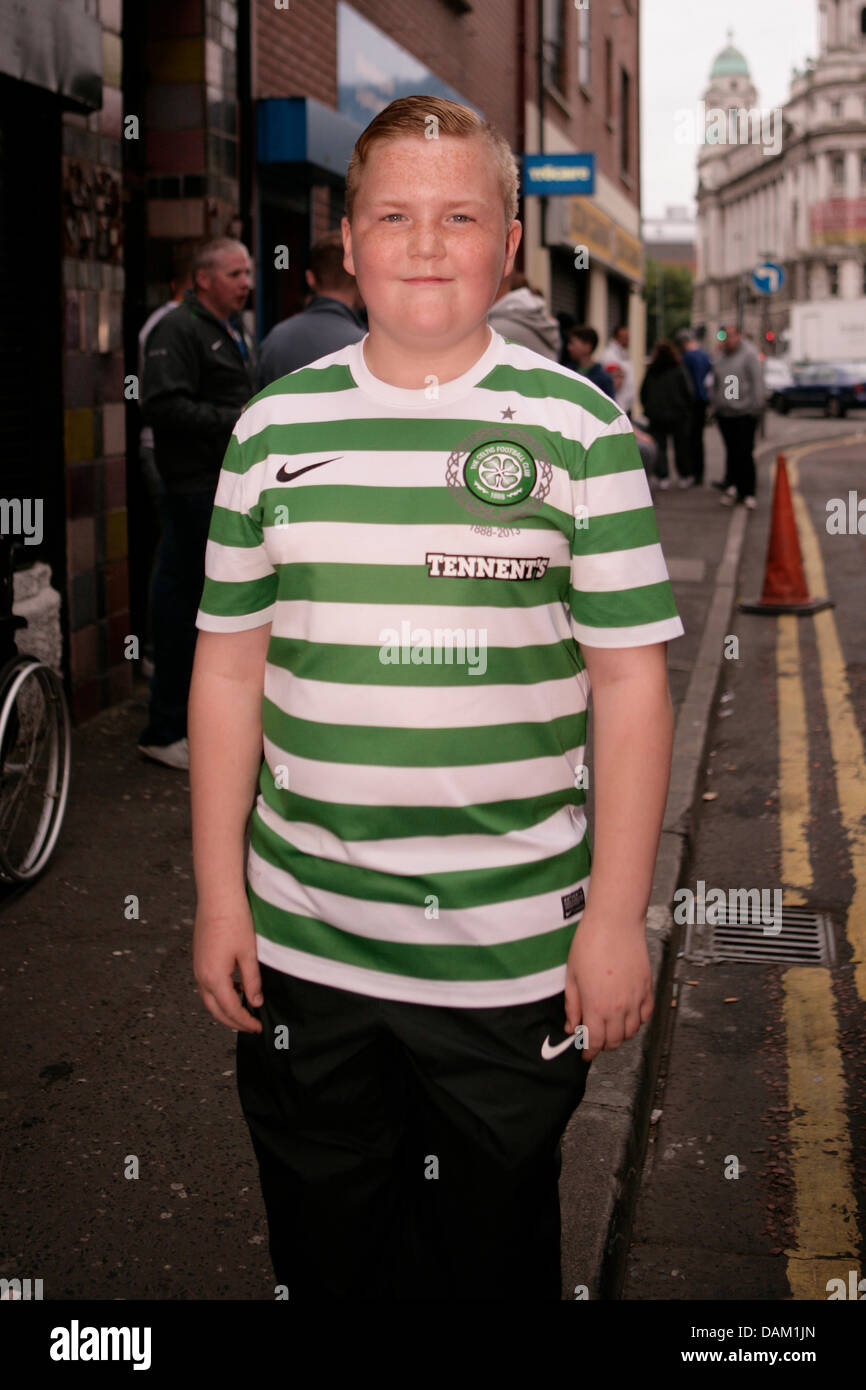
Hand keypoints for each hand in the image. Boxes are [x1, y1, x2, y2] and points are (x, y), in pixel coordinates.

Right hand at [193, 900, 263, 1032]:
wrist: (217, 898)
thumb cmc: (234, 921)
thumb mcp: (249, 954)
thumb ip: (252, 981)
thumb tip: (255, 1002)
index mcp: (214, 978)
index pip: (231, 1010)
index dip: (245, 1021)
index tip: (258, 1027)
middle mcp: (201, 976)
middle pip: (216, 1010)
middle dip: (233, 1022)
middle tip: (250, 1026)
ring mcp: (198, 968)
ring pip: (209, 999)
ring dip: (225, 1009)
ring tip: (244, 1010)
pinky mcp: (199, 959)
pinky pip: (207, 986)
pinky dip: (220, 995)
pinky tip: (235, 989)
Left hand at [564, 911, 652, 1060]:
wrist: (615, 922)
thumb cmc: (590, 943)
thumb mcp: (572, 976)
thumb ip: (572, 1005)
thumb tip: (571, 1026)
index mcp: (596, 1006)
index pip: (595, 1041)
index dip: (589, 1052)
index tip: (586, 1054)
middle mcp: (619, 1008)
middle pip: (614, 1041)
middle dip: (603, 1045)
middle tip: (595, 1040)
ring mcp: (636, 999)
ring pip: (631, 1031)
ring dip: (620, 1035)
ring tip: (610, 1027)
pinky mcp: (647, 988)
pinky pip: (646, 1015)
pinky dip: (638, 1021)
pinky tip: (628, 1015)